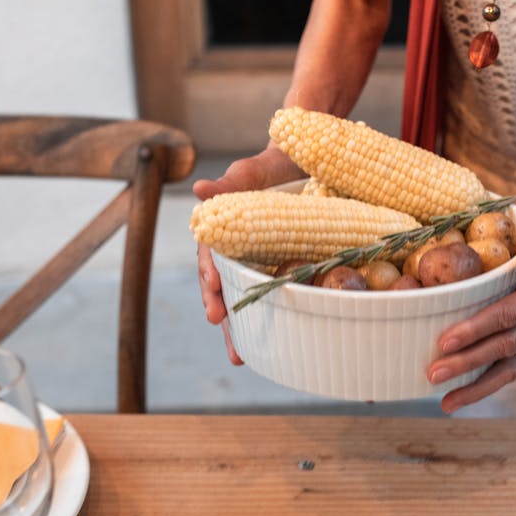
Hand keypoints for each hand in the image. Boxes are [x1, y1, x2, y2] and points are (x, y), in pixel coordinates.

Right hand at [194, 144, 305, 364]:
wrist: (314, 159)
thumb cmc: (280, 162)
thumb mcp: (257, 169)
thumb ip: (232, 182)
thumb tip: (201, 190)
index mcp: (227, 229)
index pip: (212, 259)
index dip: (211, 282)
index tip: (214, 302)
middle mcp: (243, 249)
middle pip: (227, 287)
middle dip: (226, 318)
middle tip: (232, 346)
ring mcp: (266, 260)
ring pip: (250, 295)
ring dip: (245, 327)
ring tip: (243, 356)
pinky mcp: (290, 265)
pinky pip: (281, 292)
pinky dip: (280, 316)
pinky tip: (280, 340)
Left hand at [426, 186, 515, 412]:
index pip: (506, 315)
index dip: (475, 329)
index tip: (444, 342)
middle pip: (504, 347)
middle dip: (467, 364)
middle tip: (431, 375)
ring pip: (509, 365)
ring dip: (478, 386)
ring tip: (446, 403)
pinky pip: (510, 361)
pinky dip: (488, 379)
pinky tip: (462, 391)